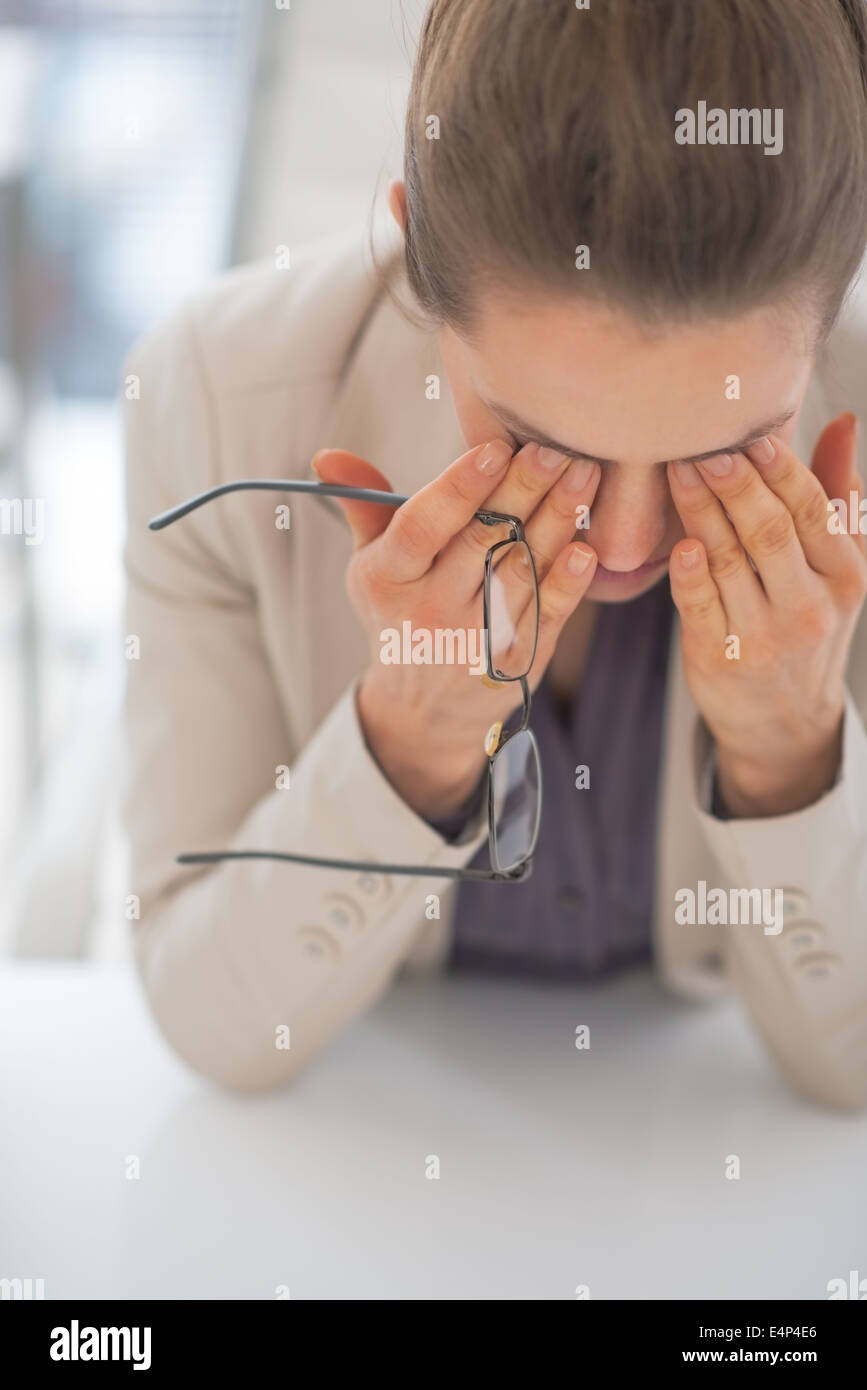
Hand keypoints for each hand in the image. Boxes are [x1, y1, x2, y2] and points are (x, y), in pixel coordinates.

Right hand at [312, 440, 600, 817]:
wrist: (423, 710)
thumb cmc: (402, 613)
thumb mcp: (373, 565)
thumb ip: (364, 505)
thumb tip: (328, 456)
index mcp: (386, 579)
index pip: (421, 527)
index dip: (459, 487)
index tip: (494, 447)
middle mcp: (428, 612)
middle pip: (480, 542)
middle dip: (521, 490)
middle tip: (554, 449)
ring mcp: (474, 641)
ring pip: (520, 571)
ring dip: (557, 521)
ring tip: (584, 476)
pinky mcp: (515, 663)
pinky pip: (546, 616)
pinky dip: (567, 583)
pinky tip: (585, 548)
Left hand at [666, 412, 866, 816]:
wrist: (784, 721)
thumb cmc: (807, 624)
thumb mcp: (840, 569)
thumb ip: (838, 497)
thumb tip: (842, 422)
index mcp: (846, 576)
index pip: (813, 510)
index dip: (781, 468)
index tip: (750, 432)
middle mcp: (810, 607)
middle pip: (770, 532)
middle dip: (736, 484)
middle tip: (703, 444)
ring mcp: (764, 636)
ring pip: (730, 561)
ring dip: (701, 511)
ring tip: (677, 470)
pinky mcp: (719, 658)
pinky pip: (699, 607)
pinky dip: (688, 575)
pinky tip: (679, 543)